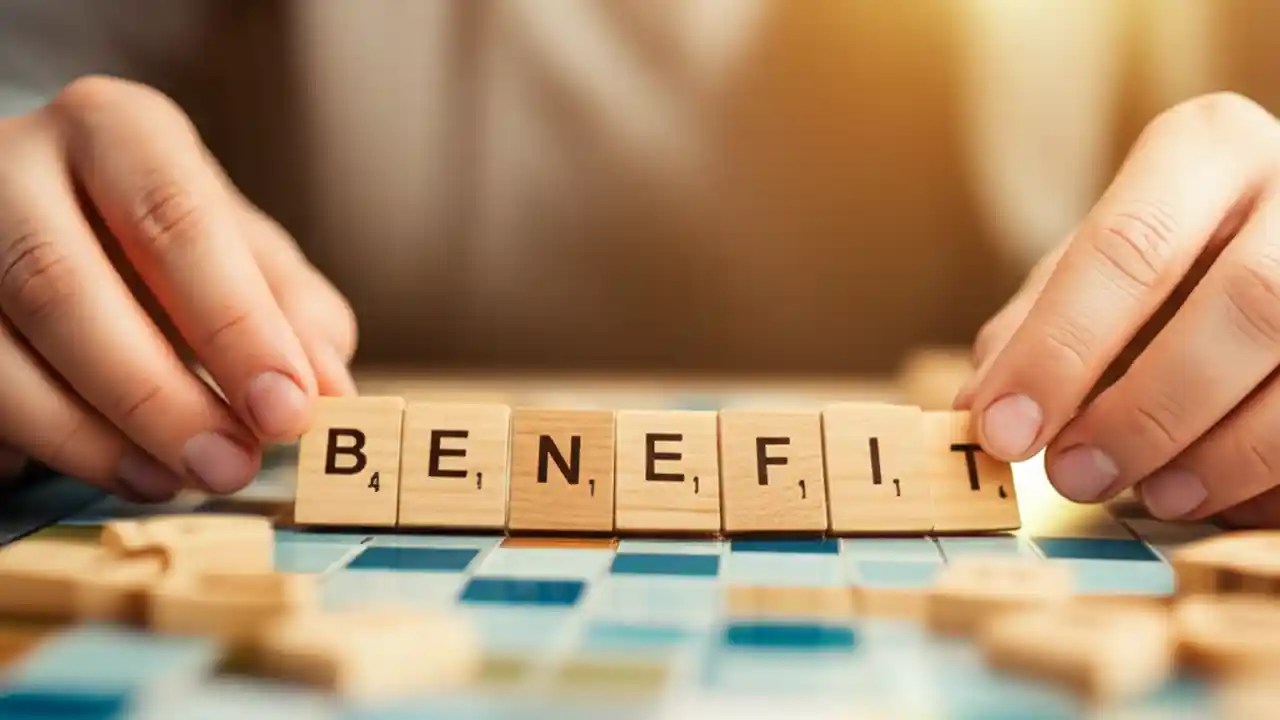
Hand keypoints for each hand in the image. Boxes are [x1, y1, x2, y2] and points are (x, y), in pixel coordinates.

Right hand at [0, 76, 355, 501]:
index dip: (233, 323)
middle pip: (62, 284)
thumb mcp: (245, 254)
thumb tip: (329, 390)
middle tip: (230, 465)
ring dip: (91, 438)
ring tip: (175, 481)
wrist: (57, 217)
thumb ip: (294, 313)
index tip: (285, 408)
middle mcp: (16, 164)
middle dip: (154, 394)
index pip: (174, 221)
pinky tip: (116, 471)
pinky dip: (44, 446)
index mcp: (117, 131)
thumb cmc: (170, 242)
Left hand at [957, 92, 1279, 526]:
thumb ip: (1037, 325)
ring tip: (1150, 496)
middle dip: (1147, 409)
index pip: (1127, 247)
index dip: (1060, 349)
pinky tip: (1213, 495)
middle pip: (1244, 303)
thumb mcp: (1096, 262)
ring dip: (1222, 453)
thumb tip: (975, 410)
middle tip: (1073, 474)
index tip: (1003, 430)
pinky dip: (1264, 472)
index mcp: (1206, 148)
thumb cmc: (1175, 247)